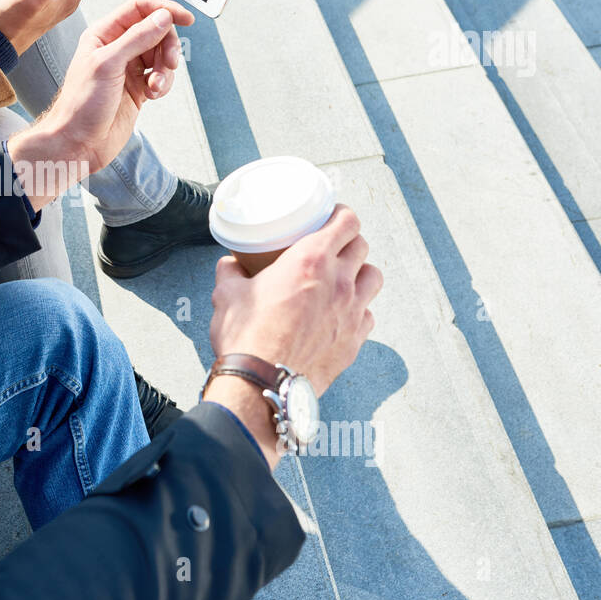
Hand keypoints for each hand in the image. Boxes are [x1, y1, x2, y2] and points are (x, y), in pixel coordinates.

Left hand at [7, 0, 194, 209]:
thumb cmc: (81, 105)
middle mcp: (116, 47)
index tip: (186, 19)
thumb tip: (163, 17)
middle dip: (167, 45)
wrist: (78, 143)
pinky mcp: (137, 88)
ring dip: (165, 69)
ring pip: (160, 54)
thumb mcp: (108, 65)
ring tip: (155, 86)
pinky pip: (160, 76)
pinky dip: (163, 84)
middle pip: (156, 30)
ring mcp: (128, 68)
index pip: (139, 8)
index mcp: (103, 34)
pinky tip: (153, 95)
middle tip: (169, 63)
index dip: (164, 9)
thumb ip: (137, 38)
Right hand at [205, 205, 380, 467]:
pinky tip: (342, 314)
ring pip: (373, 278)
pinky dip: (358, 309)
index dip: (342, 215)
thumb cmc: (246, 337)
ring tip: (344, 279)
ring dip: (360, 273)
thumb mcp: (227, 295)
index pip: (347, 222)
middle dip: (349, 242)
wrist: (262, 384)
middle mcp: (339, 281)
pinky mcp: (355, 340)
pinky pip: (368, 315)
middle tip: (333, 247)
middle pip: (362, 246)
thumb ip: (231, 272)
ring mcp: (352, 312)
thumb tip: (230, 264)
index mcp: (310, 260)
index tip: (334, 216)